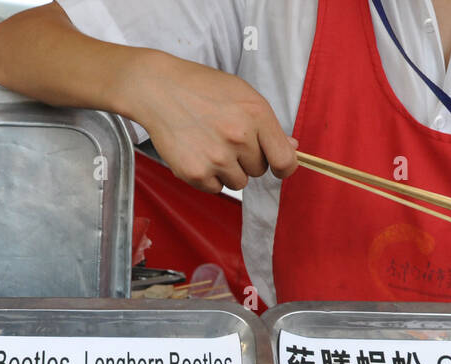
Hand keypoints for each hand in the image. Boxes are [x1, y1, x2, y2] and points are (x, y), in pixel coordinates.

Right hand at [127, 52, 297, 192]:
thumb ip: (267, 124)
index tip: (279, 167)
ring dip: (228, 170)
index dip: (284, 167)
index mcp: (256, 115)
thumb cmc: (201, 89)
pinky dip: (208, 176)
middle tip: (225, 139)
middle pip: (259, 170)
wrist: (159, 90)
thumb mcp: (242, 95)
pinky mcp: (195, 173)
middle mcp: (238, 138)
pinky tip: (197, 153)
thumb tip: (292, 147)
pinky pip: (215, 188)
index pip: (284, 160)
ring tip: (210, 145)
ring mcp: (216, 157)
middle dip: (247, 159)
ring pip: (238, 183)